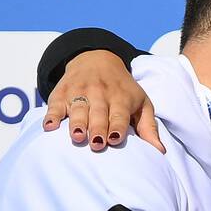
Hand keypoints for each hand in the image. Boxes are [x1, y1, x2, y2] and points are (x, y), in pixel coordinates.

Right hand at [41, 49, 163, 153]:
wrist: (97, 59)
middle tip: (97, 144)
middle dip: (98, 128)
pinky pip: (55, 104)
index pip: (119, 114)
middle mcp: (100, 93)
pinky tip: (50, 126)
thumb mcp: (141, 103)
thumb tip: (160, 151)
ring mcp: (80, 91)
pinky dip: (52, 114)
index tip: (115, 139)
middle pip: (98, 113)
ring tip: (77, 136)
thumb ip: (149, 128)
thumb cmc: (124, 89)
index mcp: (121, 98)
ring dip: (77, 123)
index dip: (117, 126)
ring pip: (78, 108)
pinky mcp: (62, 92)